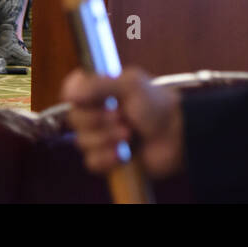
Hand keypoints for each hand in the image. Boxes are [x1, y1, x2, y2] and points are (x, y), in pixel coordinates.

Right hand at [62, 68, 184, 178]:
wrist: (177, 135)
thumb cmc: (158, 105)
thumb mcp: (131, 85)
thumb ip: (99, 84)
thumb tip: (70, 90)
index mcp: (100, 90)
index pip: (70, 91)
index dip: (77, 98)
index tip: (94, 100)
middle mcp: (97, 112)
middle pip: (74, 119)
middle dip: (99, 122)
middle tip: (123, 118)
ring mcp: (101, 136)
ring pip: (82, 142)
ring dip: (106, 139)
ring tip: (129, 135)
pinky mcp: (107, 158)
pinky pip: (91, 162)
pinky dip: (107, 159)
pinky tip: (123, 154)